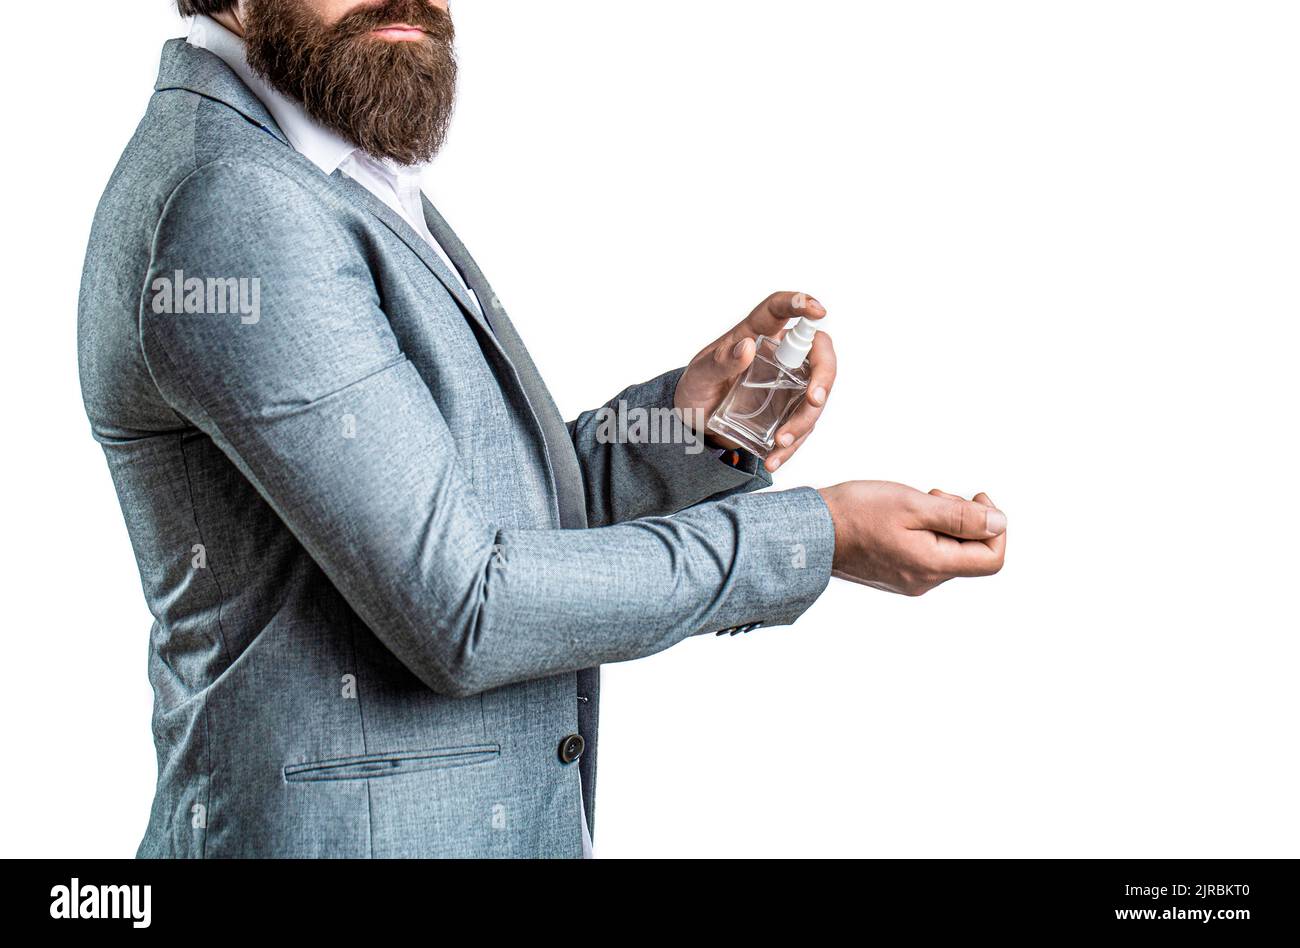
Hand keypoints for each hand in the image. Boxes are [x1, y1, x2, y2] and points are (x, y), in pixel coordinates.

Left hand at [674, 291, 833, 471]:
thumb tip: (747, 347)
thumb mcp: (698, 376)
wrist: (693, 423)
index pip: (779, 311)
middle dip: (824, 377)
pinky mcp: (788, 411)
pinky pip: (802, 426)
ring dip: (805, 421)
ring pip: (816, 395)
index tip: (818, 310)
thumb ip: (719, 362)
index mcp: (754, 335)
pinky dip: (792, 445)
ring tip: (779, 443)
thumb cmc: (696, 388)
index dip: (801, 303)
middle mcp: (778, 356)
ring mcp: (787, 384)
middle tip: (814, 400)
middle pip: (818, 355)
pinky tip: (774, 458)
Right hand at [817, 481, 1006, 595]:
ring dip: (944, 523)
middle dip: (965, 519)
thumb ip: (961, 516)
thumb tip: (999, 523)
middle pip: (971, 554)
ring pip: (949, 552)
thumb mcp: (914, 505)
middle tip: (937, 495)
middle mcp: (925, 581)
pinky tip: (904, 516)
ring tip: (917, 502)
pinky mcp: (896, 575)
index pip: (992, 558)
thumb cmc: (857, 512)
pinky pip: (928, 555)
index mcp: (933, 566)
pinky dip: (927, 532)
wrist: (811, 530)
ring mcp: (909, 581)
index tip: (977, 497)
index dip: (995, 525)